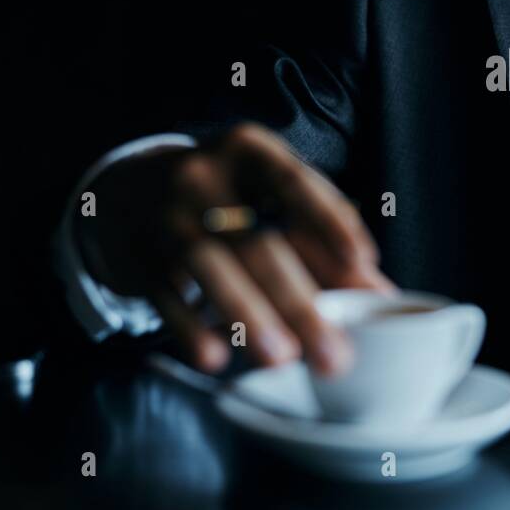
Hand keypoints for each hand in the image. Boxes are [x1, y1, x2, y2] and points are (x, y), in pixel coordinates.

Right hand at [79, 123, 394, 374]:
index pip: (296, 183)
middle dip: (300, 302)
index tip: (362, 261)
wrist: (131, 190)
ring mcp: (167, 214)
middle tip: (334, 351)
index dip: (330, 221)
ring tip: (283, 357)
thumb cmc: (227, 198)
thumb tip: (379, 294)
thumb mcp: (271, 200)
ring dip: (250, 316)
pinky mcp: (139, 254)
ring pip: (212, 267)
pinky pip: (167, 294)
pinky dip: (191, 328)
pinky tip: (214, 356)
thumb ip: (323, 242)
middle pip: (260, 241)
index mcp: (251, 151)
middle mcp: (206, 176)